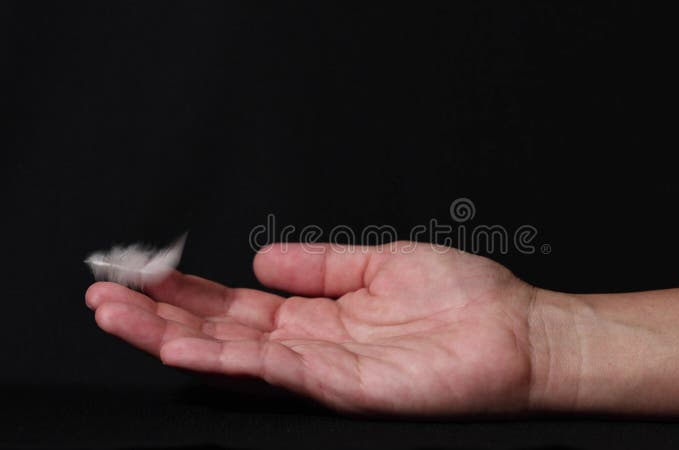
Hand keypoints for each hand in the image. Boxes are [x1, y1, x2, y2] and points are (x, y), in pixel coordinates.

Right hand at [86, 242, 557, 414]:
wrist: (518, 332)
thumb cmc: (462, 298)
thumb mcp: (380, 262)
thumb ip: (320, 264)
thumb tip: (260, 259)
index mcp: (321, 315)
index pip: (239, 307)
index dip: (190, 292)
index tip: (145, 275)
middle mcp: (314, 346)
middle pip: (224, 332)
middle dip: (161, 316)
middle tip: (105, 297)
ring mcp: (326, 371)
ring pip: (236, 355)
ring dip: (174, 337)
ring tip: (121, 319)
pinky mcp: (346, 388)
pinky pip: (279, 372)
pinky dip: (228, 359)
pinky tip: (185, 345)